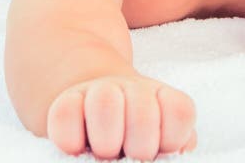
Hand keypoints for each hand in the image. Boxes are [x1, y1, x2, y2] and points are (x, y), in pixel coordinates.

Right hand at [47, 73, 197, 160]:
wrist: (99, 115)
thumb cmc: (138, 141)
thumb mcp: (164, 143)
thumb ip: (172, 149)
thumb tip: (169, 154)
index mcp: (164, 100)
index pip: (179, 111)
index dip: (171, 139)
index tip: (161, 147)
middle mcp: (134, 89)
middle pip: (143, 114)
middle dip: (138, 147)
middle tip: (128, 154)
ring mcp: (99, 91)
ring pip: (105, 103)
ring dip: (105, 141)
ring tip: (105, 153)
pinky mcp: (66, 102)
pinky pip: (64, 115)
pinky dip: (70, 139)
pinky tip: (78, 147)